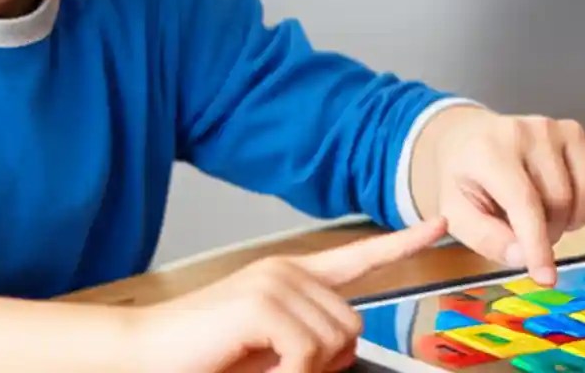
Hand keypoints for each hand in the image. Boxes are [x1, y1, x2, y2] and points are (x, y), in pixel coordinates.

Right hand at [129, 217, 446, 372]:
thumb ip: (311, 340)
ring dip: (304, 371)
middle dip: (326, 362)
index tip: (438, 225)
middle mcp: (287, 271)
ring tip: (260, 365)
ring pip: (336, 341)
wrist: (146, 354)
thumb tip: (345, 346)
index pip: (357, 257)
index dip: (402, 243)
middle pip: (353, 326)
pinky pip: (310, 353)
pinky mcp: (263, 302)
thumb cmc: (204, 355)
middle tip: (277, 367)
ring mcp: (275, 282)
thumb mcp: (273, 349)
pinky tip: (258, 367)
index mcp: (291, 277)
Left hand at [410, 107, 584, 285]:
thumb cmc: (462, 178)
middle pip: (556, 203)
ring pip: (575, 198)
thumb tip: (524, 257)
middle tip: (520, 232)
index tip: (546, 278)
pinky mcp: (572, 131)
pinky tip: (554, 204)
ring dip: (560, 222)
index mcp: (486, 151)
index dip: (537, 245)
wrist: (466, 138)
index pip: (523, 203)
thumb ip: (486, 238)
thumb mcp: (455, 212)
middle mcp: (521, 132)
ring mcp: (550, 128)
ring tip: (532, 215)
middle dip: (544, 232)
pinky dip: (578, 207)